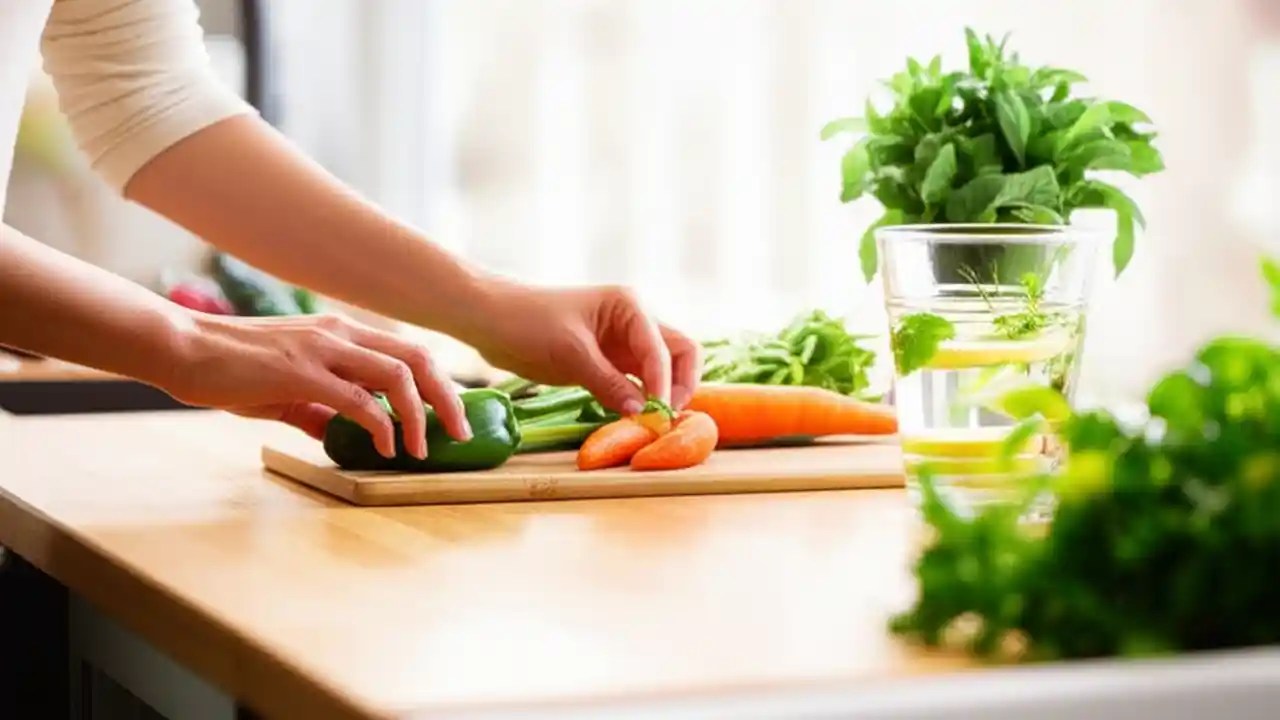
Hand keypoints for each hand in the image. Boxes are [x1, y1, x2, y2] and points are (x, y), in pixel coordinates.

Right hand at [165, 313, 470, 457]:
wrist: (181, 349)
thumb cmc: (228, 367)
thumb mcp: (283, 389)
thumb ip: (318, 409)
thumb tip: (341, 434)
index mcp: (340, 333)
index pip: (407, 352)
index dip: (436, 382)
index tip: (450, 414)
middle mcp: (340, 334)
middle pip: (418, 358)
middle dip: (447, 396)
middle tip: (459, 431)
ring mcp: (322, 350)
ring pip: (397, 375)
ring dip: (419, 414)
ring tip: (422, 447)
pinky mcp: (301, 372)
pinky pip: (358, 400)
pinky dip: (380, 425)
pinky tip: (385, 447)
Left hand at [465, 281, 701, 412]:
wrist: (490, 319)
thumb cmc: (527, 322)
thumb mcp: (570, 353)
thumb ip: (608, 382)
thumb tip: (642, 412)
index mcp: (630, 306)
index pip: (665, 348)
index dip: (665, 382)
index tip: (658, 414)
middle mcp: (634, 321)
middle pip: (678, 353)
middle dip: (680, 384)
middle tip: (667, 417)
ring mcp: (622, 342)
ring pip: (661, 370)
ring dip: (663, 394)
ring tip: (654, 423)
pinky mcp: (608, 362)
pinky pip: (636, 382)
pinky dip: (640, 399)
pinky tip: (635, 418)